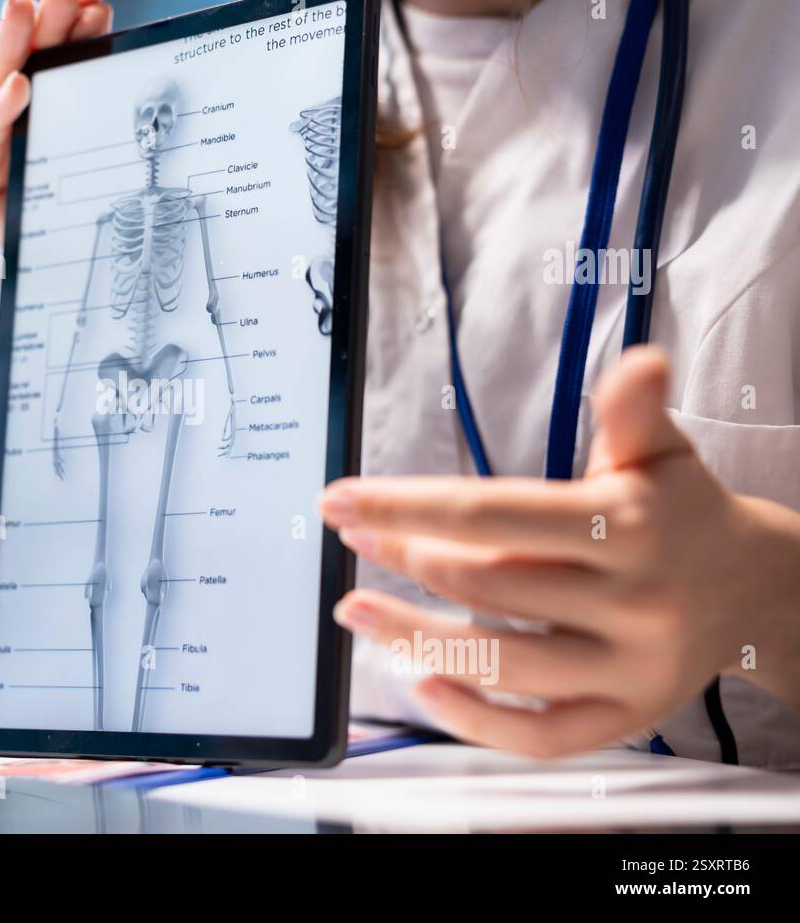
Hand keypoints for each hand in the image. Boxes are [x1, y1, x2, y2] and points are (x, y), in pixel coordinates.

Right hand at [0, 0, 111, 240]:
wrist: (66, 274)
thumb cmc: (83, 210)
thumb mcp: (102, 138)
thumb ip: (96, 78)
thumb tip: (101, 11)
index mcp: (45, 102)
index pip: (50, 44)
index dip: (66, 11)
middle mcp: (13, 118)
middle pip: (23, 56)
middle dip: (44, 16)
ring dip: (11, 44)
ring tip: (25, 10)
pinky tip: (17, 88)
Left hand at [320, 347, 799, 757]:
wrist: (755, 589)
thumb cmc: (682, 512)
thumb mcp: (661, 452)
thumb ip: (633, 412)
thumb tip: (640, 360)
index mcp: (628, 526)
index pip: (489, 515)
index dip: (403, 508)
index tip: (341, 501)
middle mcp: (631, 601)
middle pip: (485, 584)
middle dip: (404, 559)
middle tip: (352, 540)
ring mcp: (629, 668)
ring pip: (501, 662)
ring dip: (412, 637)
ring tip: (354, 608)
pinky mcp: (628, 717)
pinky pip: (542, 735)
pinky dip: (477, 719)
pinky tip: (424, 683)